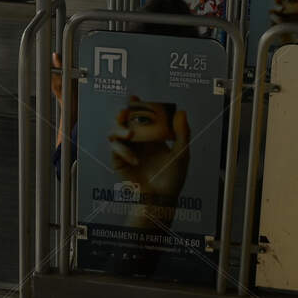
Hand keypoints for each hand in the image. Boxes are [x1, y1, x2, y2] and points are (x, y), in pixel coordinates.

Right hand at [108, 107, 191, 226]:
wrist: (161, 199)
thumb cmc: (172, 178)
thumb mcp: (182, 153)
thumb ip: (182, 133)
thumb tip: (181, 111)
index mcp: (151, 135)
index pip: (141, 116)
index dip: (136, 105)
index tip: (135, 98)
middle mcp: (137, 140)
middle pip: (124, 121)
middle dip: (122, 114)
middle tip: (125, 111)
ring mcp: (127, 150)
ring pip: (114, 132)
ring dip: (119, 130)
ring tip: (130, 134)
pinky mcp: (119, 161)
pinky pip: (116, 150)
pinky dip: (124, 152)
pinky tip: (135, 160)